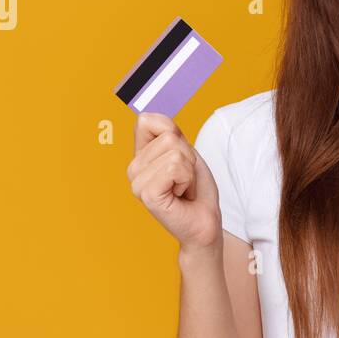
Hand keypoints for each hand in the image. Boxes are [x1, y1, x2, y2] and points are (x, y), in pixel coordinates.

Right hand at [127, 112, 222, 249]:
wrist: (204, 221)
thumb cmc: (196, 189)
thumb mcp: (186, 152)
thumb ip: (168, 132)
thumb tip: (146, 116)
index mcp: (140, 156)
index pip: (146, 120)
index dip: (173, 132)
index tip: (180, 158)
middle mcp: (134, 168)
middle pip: (169, 137)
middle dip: (188, 157)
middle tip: (185, 179)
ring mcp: (137, 182)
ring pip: (174, 152)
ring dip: (189, 170)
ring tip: (182, 188)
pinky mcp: (146, 194)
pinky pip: (174, 168)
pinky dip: (187, 180)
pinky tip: (179, 195)